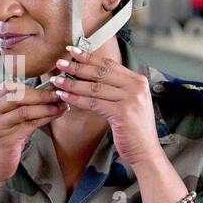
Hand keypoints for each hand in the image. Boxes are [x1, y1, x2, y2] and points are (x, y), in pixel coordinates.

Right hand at [0, 79, 66, 185]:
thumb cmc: (2, 142)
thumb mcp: (5, 120)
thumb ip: (18, 106)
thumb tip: (45, 92)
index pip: (10, 85)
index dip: (31, 85)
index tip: (48, 86)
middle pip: (18, 95)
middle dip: (42, 94)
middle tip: (60, 94)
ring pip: (25, 110)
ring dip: (47, 107)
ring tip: (61, 105)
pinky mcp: (6, 139)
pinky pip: (30, 125)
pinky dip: (45, 118)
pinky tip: (56, 115)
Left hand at [52, 46, 162, 168]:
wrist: (145, 150)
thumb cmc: (133, 129)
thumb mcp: (128, 102)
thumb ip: (116, 88)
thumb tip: (90, 75)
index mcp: (138, 81)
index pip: (109, 64)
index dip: (89, 57)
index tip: (73, 51)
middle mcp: (136, 87)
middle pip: (101, 72)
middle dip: (78, 66)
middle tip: (60, 63)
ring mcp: (131, 99)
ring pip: (95, 87)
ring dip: (73, 83)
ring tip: (57, 81)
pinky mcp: (123, 113)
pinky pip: (94, 103)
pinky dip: (77, 99)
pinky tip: (65, 96)